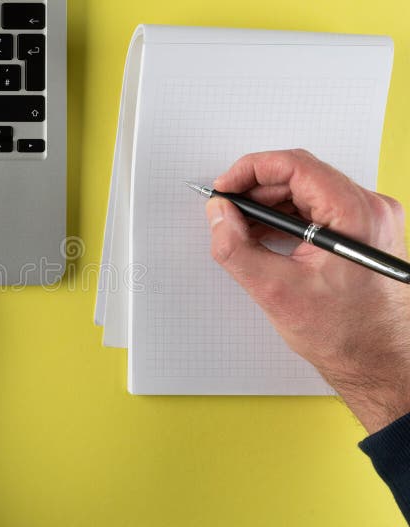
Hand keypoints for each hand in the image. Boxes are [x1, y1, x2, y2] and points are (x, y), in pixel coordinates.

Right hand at [206, 149, 409, 433]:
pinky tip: (263, 239)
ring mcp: (369, 220)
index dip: (250, 170)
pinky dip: (286, 219)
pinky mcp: (363, 233)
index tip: (223, 188)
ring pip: (307, 193)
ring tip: (239, 229)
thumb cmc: (346, 335)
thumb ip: (236, 248)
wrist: (381, 363)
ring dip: (269, 206)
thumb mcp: (276, 291)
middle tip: (224, 211)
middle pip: (300, 176)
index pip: (295, 166)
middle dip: (255, 190)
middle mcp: (369, 209)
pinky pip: (318, 211)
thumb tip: (217, 214)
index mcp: (355, 214)